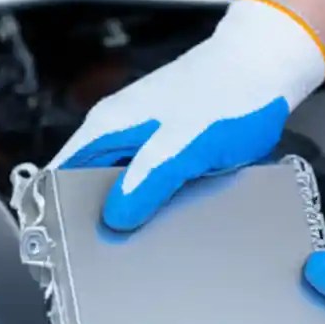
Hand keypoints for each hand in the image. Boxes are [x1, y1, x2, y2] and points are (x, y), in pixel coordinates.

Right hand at [47, 0, 324, 229]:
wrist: (269, 64)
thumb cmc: (229, 94)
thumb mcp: (183, 147)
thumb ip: (147, 182)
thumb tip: (115, 220)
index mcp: (109, 127)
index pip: (58, 174)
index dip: (55, 210)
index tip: (65, 246)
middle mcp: (120, 131)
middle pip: (89, 186)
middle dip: (95, 220)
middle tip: (107, 258)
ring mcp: (147, 138)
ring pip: (123, 187)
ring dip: (130, 213)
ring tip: (137, 248)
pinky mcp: (173, 146)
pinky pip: (153, 182)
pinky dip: (157, 203)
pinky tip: (171, 223)